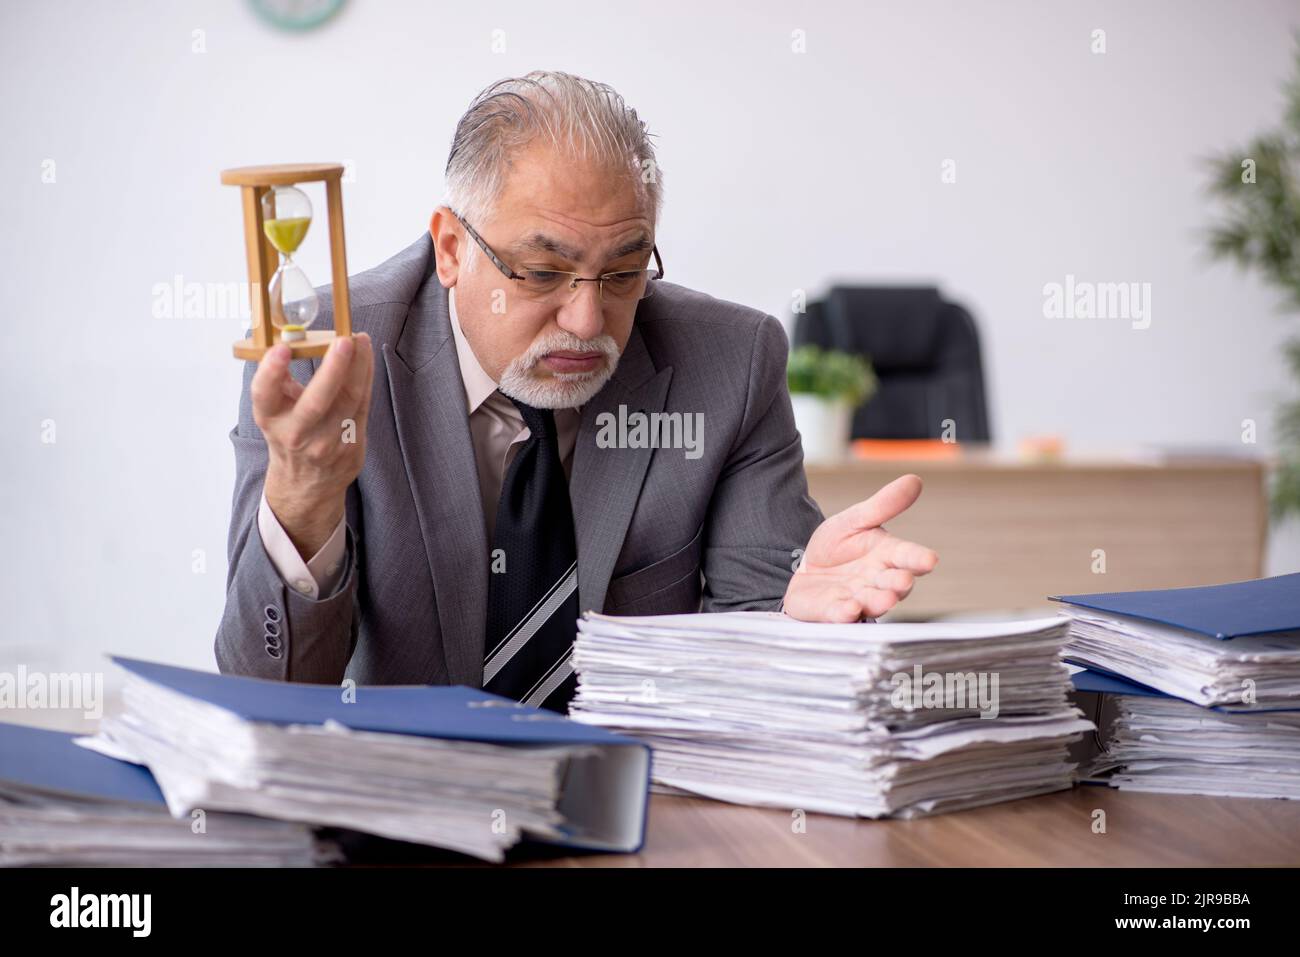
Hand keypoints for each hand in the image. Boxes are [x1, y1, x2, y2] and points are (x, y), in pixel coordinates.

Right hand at [252, 333, 373, 558]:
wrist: (307, 485)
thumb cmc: (291, 434)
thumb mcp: (276, 411)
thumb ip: (281, 381)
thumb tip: (291, 340)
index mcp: (270, 421)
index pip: (264, 396)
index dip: (270, 372)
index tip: (280, 349)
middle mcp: (297, 435)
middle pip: (316, 402)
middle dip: (332, 370)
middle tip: (343, 341)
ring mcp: (327, 444)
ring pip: (348, 401)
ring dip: (358, 367)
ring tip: (360, 340)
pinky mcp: (352, 445)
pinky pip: (362, 405)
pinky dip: (366, 378)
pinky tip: (366, 357)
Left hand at [783, 474, 937, 621]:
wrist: (803, 567)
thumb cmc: (837, 546)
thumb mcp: (856, 520)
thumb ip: (884, 505)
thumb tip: (915, 480)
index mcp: (887, 556)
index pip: (907, 556)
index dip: (918, 558)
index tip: (930, 560)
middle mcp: (877, 581)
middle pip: (894, 585)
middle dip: (899, 584)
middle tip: (903, 581)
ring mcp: (857, 599)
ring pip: (873, 603)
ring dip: (879, 602)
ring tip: (885, 599)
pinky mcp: (833, 612)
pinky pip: (841, 615)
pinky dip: (846, 613)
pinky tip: (849, 609)